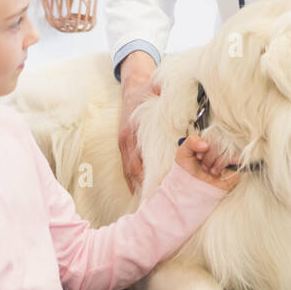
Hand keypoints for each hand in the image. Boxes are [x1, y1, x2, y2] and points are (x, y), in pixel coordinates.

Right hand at [118, 52, 160, 193]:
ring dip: (139, 186)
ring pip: (130, 171)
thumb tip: (166, 94)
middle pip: (133, 170)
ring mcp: (124, 144)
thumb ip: (162, 92)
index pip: (138, 158)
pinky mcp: (125, 146)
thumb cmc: (147, 90)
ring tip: (150, 204)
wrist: (133, 85)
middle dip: (145, 186)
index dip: (147, 174)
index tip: (160, 188)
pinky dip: (133, 181)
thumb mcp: (155, 89)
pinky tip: (142, 193)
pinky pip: (127, 168)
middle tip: (157, 203)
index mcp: (133, 131)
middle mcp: (127, 141)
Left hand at [173, 135, 238, 190]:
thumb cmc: (186, 170)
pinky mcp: (235, 167)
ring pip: (228, 149)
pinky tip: (217, 172)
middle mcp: (220, 147)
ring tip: (209, 171)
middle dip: (210, 155)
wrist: (190, 189)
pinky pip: (237, 158)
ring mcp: (228, 157)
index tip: (198, 156)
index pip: (214, 132)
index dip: (206, 143)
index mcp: (209, 141)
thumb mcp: (183, 152)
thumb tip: (206, 144)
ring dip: (217, 162)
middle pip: (222, 141)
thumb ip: (192, 141)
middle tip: (203, 165)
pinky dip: (224, 164)